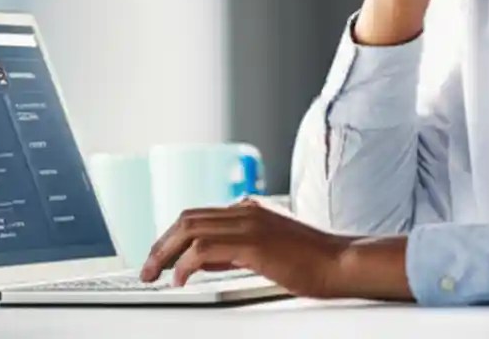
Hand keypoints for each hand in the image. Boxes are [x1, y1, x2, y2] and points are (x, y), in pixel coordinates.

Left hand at [139, 198, 410, 299]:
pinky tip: (180, 280)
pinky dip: (185, 264)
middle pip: (187, 217)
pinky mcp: (254, 243)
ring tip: (154, 275)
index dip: (172, 235)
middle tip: (146, 269)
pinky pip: (205, 249)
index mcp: (249, 209)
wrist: (343, 262)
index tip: (158, 257)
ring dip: (165, 253)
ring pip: (190, 228)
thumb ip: (237, 249)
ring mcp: (249, 224)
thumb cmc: (313, 261)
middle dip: (160, 243)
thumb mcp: (269, 251)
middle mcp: (246, 210)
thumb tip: (207, 259)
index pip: (198, 215)